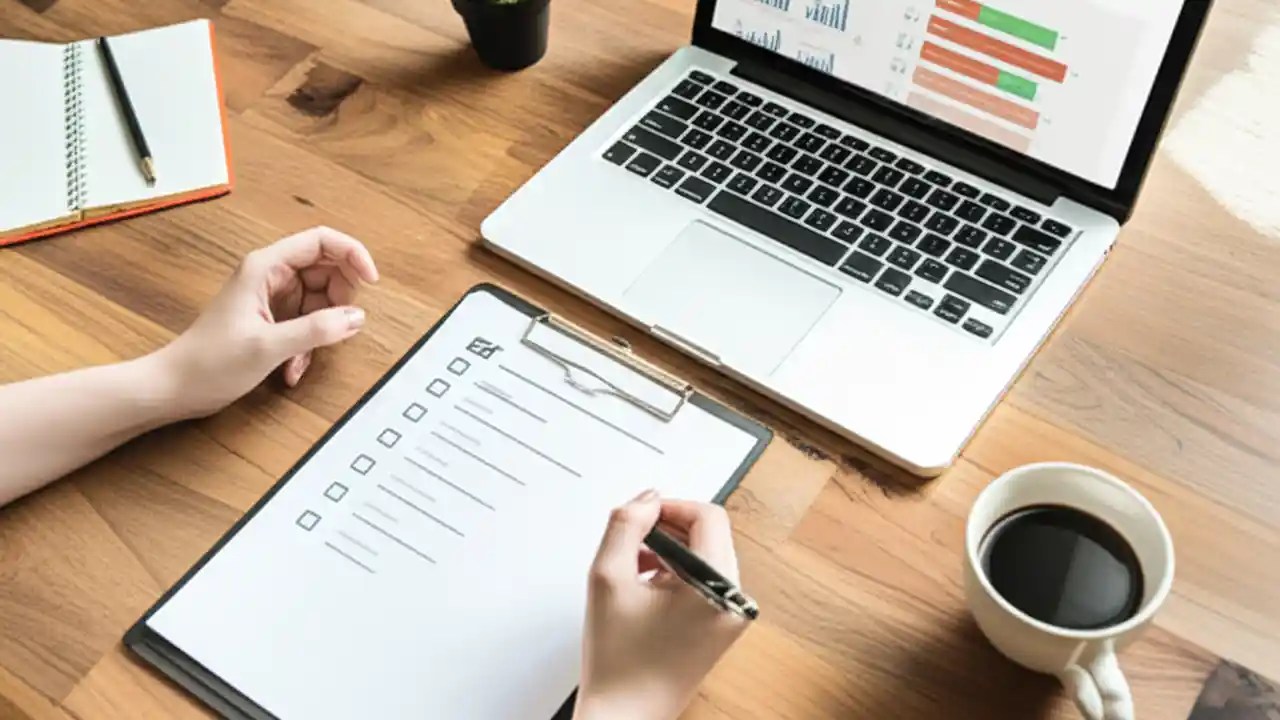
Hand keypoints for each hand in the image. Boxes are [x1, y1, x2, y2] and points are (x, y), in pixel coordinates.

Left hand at [156, 227, 378, 418]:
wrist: (176, 387)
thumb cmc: (209, 362)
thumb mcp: (269, 347)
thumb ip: (317, 330)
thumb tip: (356, 318)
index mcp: (266, 267)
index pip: (322, 241)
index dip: (353, 254)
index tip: (372, 281)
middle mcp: (271, 276)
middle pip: (327, 270)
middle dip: (341, 301)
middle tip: (339, 328)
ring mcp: (272, 298)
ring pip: (321, 300)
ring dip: (323, 330)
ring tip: (303, 357)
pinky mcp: (272, 320)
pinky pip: (308, 323)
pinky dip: (309, 345)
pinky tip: (291, 368)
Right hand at [574, 491, 749, 719]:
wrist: (624, 717)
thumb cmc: (618, 662)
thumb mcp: (607, 576)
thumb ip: (625, 524)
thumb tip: (647, 498)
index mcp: (719, 587)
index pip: (707, 516)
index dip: (668, 507)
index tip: (637, 516)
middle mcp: (735, 601)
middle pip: (708, 534)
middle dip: (665, 530)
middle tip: (628, 541)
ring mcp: (730, 616)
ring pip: (704, 556)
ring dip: (667, 551)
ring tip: (630, 567)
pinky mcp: (720, 626)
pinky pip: (703, 580)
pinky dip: (673, 573)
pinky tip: (641, 586)